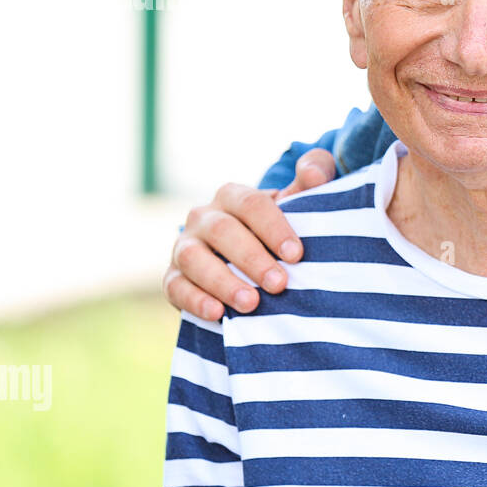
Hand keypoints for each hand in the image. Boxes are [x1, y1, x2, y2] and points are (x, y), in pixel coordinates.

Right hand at [163, 148, 336, 319]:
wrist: (246, 265)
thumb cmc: (276, 230)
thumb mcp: (296, 203)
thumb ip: (313, 178)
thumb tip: (312, 172)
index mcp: (233, 196)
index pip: (251, 204)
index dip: (274, 228)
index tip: (296, 255)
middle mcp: (204, 217)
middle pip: (222, 230)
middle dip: (252, 258)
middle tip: (279, 284)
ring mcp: (183, 246)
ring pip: (193, 258)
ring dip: (222, 282)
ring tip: (251, 304)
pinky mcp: (173, 277)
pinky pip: (176, 286)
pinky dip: (195, 300)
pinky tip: (217, 314)